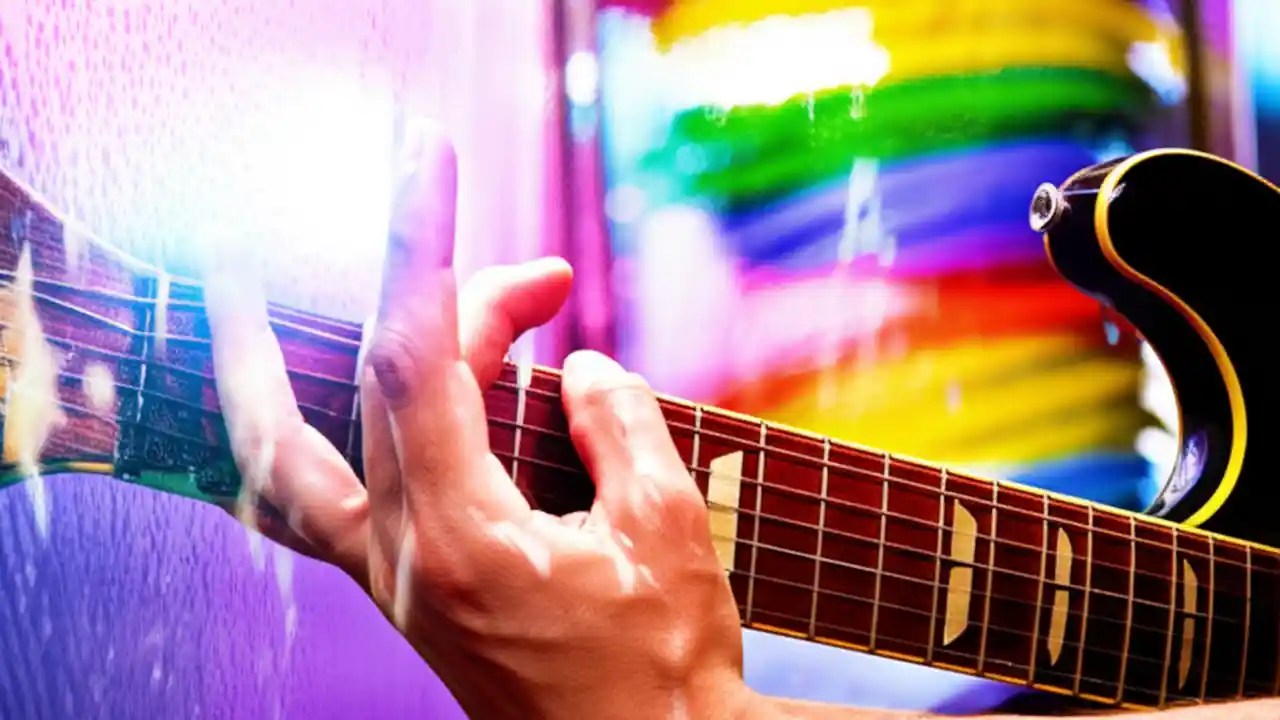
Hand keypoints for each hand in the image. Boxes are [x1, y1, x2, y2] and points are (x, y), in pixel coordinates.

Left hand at [204, 127, 756, 719]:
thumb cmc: (668, 673)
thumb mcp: (667, 533)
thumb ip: (622, 427)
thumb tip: (581, 370)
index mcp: (465, 539)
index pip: (417, 358)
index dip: (422, 248)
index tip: (430, 163)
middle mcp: (404, 561)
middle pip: (382, 390)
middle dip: (455, 304)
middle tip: (544, 281)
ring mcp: (394, 585)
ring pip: (286, 463)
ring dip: (266, 372)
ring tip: (241, 299)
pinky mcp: (409, 599)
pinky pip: (317, 509)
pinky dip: (306, 438)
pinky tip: (304, 406)